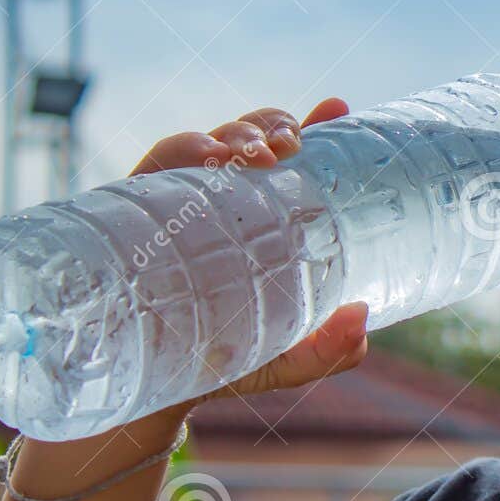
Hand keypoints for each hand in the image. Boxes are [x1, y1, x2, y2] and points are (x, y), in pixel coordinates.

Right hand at [130, 97, 369, 411]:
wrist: (147, 392)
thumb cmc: (221, 361)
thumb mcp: (282, 356)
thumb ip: (325, 347)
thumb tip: (361, 321)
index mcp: (259, 219)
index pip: (289, 160)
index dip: (313, 126)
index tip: (337, 108)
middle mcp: (221, 201)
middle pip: (251, 138)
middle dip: (273, 126)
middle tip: (290, 146)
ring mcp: (180, 200)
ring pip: (210, 140)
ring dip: (238, 133)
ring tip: (257, 154)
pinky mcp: (138, 208)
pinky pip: (160, 162)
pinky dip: (186, 148)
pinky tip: (208, 159)